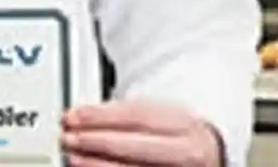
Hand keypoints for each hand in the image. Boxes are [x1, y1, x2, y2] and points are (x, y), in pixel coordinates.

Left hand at [60, 100, 223, 166]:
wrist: (209, 158)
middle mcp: (187, 152)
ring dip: (96, 164)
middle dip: (95, 141)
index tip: (74, 116)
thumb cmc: (177, 136)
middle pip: (135, 145)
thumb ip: (125, 115)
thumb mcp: (161, 116)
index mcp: (184, 125)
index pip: (138, 116)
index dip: (101, 116)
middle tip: (68, 137)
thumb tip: (83, 116)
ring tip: (72, 156)